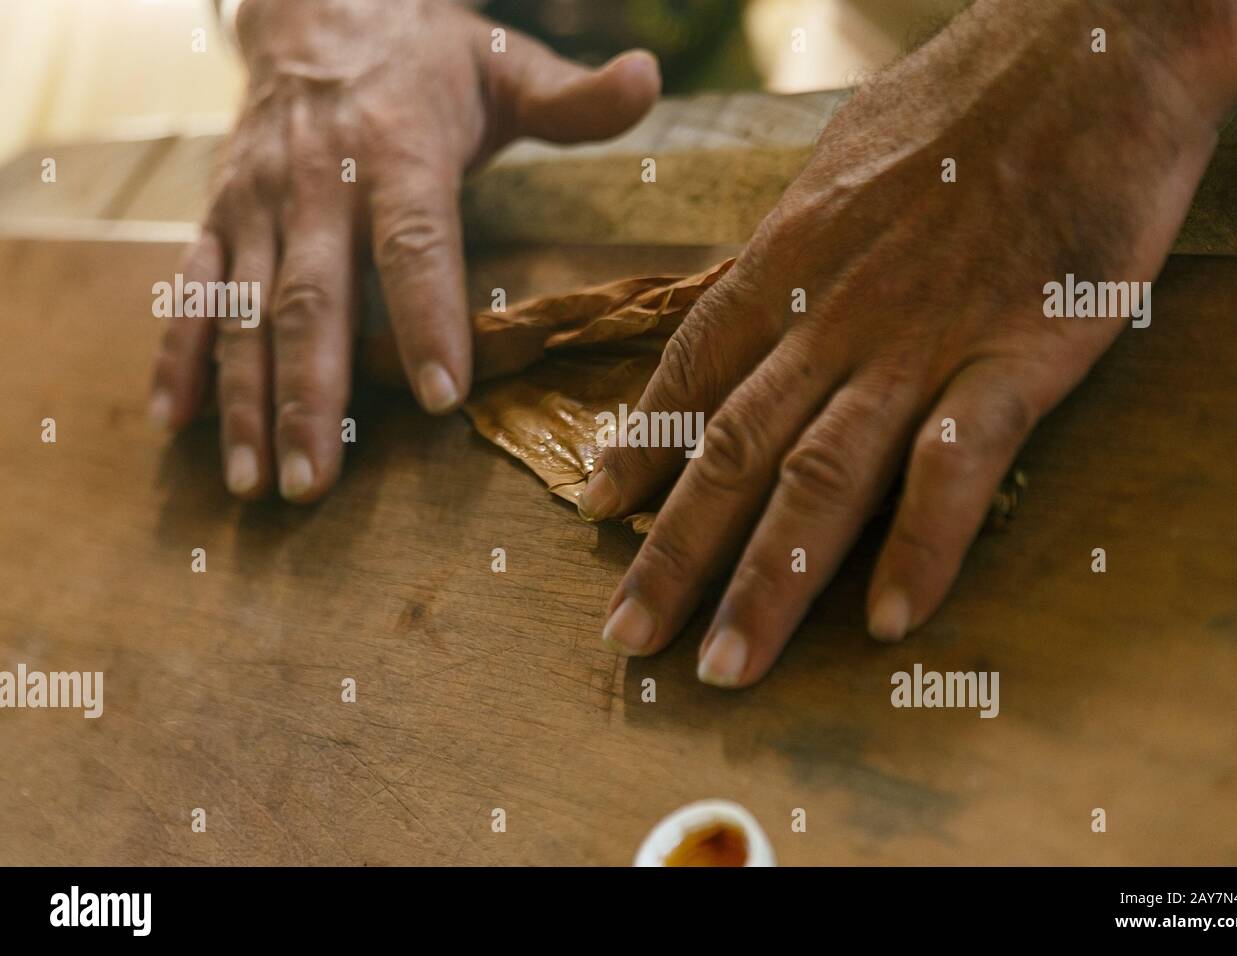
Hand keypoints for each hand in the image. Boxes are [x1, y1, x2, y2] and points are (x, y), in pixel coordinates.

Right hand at [151, 0, 658, 501]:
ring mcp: (258, 202)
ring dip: (246, 399)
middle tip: (315, 484)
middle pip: (313, 299)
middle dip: (311, 395)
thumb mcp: (502, 64)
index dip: (427, 319)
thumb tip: (649, 79)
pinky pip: (193, 288)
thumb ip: (572, 97)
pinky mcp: (218, 213)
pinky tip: (177, 424)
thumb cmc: (426, 56)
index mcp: (396, 149)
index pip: (414, 243)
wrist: (316, 8)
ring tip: (249, 482)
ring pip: (246, 310)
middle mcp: (316, 182)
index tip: (443, 399)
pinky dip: (180, 353)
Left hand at [584, 0, 1236, 685]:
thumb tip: (757, 291)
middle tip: (624, 635)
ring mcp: (924, 338)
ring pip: (822, 477)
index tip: (597, 509)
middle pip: (734, 448)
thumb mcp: (846, 162)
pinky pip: (956, 469)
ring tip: (721, 665)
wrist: (1093, 45)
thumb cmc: (967, 98)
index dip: (639, 445)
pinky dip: (919, 548)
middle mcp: (836, 309)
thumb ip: (798, 245)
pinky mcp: (1019, 354)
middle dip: (672, 551)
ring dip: (766, 582)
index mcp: (789, 255)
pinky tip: (887, 621)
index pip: (692, 368)